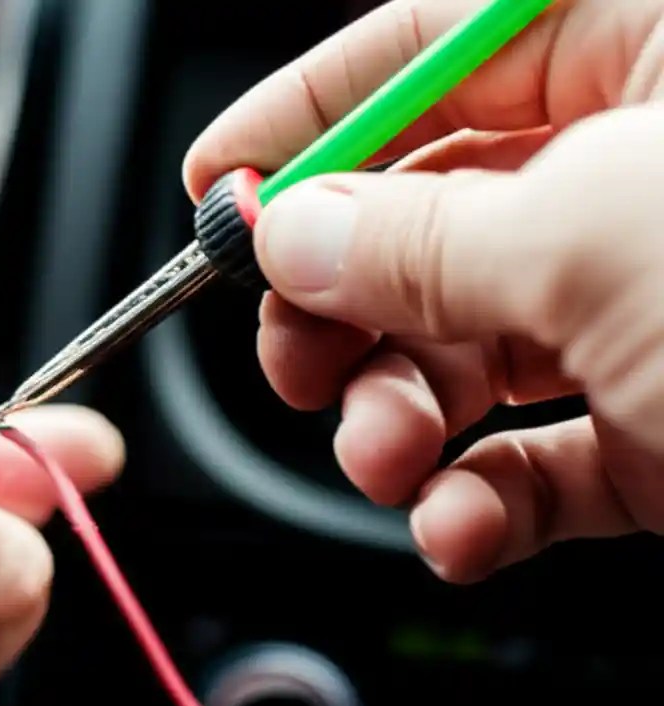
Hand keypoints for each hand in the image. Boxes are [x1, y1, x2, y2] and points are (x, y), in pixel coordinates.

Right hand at [183, 0, 663, 582]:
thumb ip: (418, 239)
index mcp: (646, 54)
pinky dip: (471, 499)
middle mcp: (633, 176)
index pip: (430, 48)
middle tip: (294, 351)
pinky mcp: (660, 423)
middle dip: (338, 305)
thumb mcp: (594, 238)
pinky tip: (455, 523)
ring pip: (457, 349)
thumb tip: (288, 237)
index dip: (307, 109)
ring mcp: (643, 309)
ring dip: (390, 416)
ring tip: (380, 452)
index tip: (218, 180)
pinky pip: (529, 456)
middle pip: (420, 217)